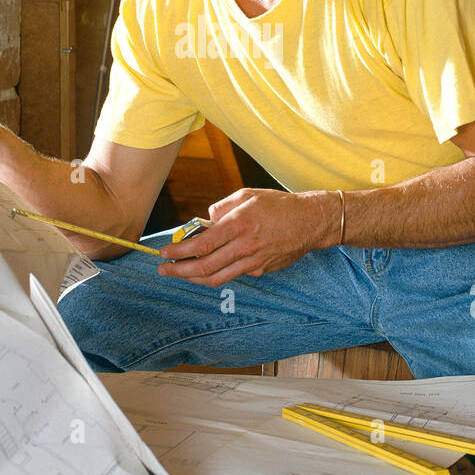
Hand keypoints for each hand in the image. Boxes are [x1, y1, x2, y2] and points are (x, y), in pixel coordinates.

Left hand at [157, 188, 337, 286]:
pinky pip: (233, 275)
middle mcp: (244, 246)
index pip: (200, 245)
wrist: (310, 221)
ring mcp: (253, 262)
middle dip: (179, 271)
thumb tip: (205, 220)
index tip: (164, 253)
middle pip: (204, 267)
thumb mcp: (246, 195)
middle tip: (163, 270)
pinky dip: (216, 274)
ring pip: (216, 278)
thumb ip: (221, 207)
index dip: (179, 252)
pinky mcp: (260, 270)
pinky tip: (207, 269)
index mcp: (237, 224)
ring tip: (180, 274)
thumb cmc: (277, 205)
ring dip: (193, 279)